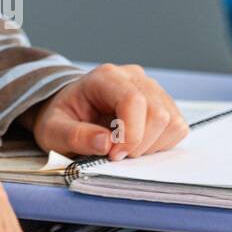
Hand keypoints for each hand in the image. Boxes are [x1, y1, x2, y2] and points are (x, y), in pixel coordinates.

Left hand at [24, 63, 188, 160]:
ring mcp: (152, 89)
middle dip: (139, 145)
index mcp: (106, 77)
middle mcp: (134, 77)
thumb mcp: (53, 130)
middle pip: (158, 114)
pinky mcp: (164, 104)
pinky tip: (137, 144)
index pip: (134, 101)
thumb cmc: (62, 119)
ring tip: (124, 148)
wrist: (70, 113)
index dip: (130, 134)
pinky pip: (177, 128)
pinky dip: (160, 144)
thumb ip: (75, 136)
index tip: (113, 154)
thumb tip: (106, 143)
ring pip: (172, 122)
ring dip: (150, 146)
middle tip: (115, 155)